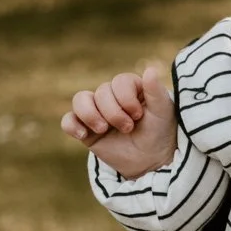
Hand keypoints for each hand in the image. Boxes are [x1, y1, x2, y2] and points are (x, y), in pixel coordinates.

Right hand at [61, 65, 177, 177]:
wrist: (150, 161)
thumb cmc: (160, 132)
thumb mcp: (163, 111)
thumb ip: (155, 90)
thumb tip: (150, 69)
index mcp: (130, 87)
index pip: (118, 81)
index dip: (126, 99)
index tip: (139, 116)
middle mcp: (111, 96)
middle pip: (101, 92)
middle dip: (114, 113)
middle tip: (128, 128)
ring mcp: (97, 112)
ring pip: (80, 100)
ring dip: (91, 115)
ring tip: (103, 130)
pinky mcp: (86, 130)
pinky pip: (68, 120)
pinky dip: (72, 125)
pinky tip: (84, 136)